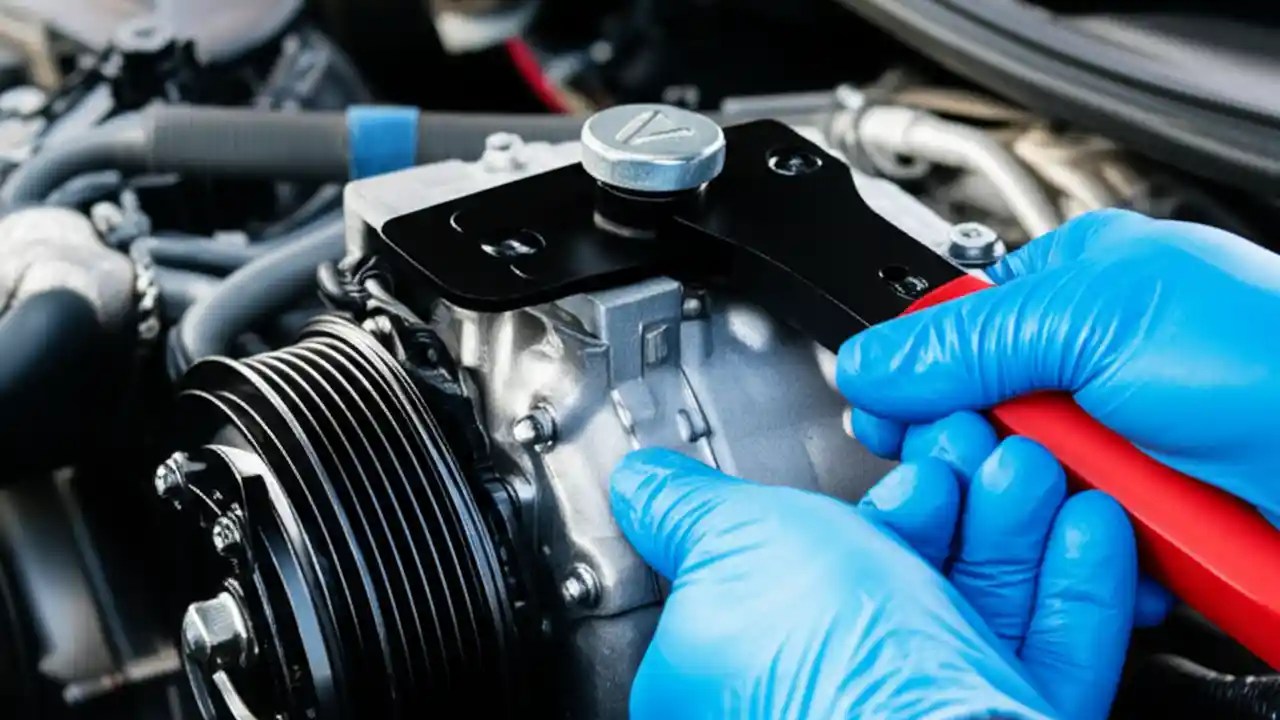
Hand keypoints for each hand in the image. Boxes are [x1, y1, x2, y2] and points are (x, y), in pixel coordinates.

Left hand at [611, 438, 1137, 719]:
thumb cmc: (829, 672)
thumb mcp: (733, 544)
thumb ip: (684, 511)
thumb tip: (643, 481)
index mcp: (742, 667)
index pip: (796, 567)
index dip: (852, 501)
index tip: (902, 462)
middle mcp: (832, 696)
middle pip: (897, 578)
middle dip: (947, 497)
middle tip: (977, 452)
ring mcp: (921, 719)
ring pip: (975, 609)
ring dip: (1010, 525)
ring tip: (1030, 471)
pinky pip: (1043, 657)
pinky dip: (1070, 588)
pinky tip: (1083, 530)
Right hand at [837, 209, 1279, 523]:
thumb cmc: (1272, 358)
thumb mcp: (1093, 317)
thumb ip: (962, 336)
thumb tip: (862, 362)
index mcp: (1069, 291)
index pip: (943, 337)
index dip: (914, 387)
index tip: (898, 424)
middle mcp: (1088, 366)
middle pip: (972, 424)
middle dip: (981, 454)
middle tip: (1016, 454)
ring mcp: (1117, 445)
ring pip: (1017, 496)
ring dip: (1039, 510)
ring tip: (1092, 495)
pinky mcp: (1142, 518)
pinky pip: (1070, 547)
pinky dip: (1085, 555)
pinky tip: (1121, 535)